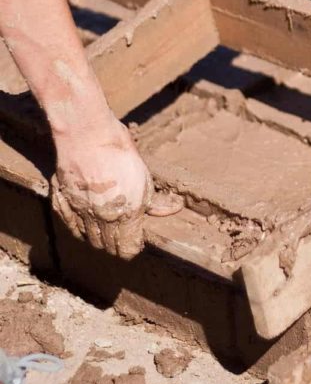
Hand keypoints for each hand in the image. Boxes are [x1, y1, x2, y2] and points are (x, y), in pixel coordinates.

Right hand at [51, 121, 181, 259]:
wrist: (86, 134)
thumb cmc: (119, 152)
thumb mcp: (144, 176)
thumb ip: (155, 200)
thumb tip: (174, 209)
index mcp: (125, 214)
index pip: (127, 249)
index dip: (133, 247)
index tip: (136, 240)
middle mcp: (101, 218)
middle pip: (108, 247)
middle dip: (117, 244)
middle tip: (122, 235)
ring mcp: (79, 212)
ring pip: (89, 239)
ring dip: (99, 237)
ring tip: (106, 229)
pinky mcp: (62, 202)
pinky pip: (71, 226)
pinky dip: (78, 228)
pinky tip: (85, 222)